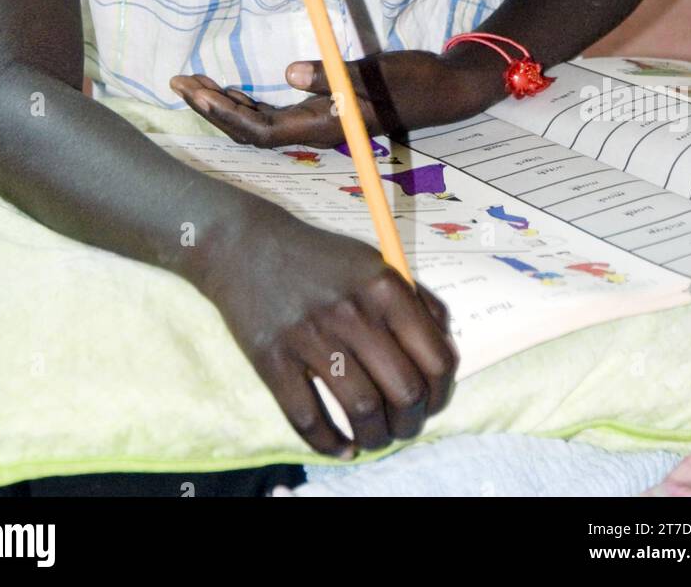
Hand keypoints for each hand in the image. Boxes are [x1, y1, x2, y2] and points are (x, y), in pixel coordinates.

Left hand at [170, 45, 500, 147]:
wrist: (445, 90)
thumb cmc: (413, 79)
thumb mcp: (375, 72)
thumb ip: (332, 74)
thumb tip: (288, 72)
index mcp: (325, 125)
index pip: (261, 129)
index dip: (224, 115)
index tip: (195, 94)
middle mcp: (316, 129)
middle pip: (252, 129)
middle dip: (213, 108)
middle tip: (178, 82)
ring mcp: (318, 122)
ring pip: (260, 122)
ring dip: (225, 105)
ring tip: (191, 84)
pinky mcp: (324, 110)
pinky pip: (275, 113)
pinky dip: (247, 101)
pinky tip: (228, 89)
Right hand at [200, 197, 457, 456]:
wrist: (246, 244)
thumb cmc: (318, 258)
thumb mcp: (374, 262)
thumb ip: (414, 300)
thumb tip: (443, 349)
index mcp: (385, 287)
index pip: (435, 359)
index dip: (440, 393)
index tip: (429, 404)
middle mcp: (353, 312)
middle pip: (404, 392)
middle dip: (410, 422)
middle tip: (401, 426)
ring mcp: (310, 337)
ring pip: (361, 411)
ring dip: (375, 437)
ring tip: (372, 437)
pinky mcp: (272, 359)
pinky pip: (308, 419)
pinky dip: (329, 444)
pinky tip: (341, 446)